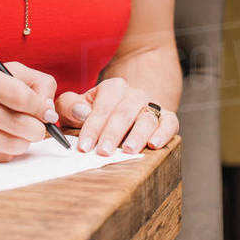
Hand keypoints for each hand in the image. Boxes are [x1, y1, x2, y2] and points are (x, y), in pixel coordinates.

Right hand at [0, 61, 57, 161]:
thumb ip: (28, 82)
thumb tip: (49, 108)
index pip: (21, 97)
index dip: (41, 107)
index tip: (48, 112)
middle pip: (21, 125)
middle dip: (38, 128)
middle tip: (37, 125)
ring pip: (13, 145)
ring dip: (24, 141)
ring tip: (18, 131)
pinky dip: (7, 150)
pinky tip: (0, 138)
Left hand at [55, 77, 177, 154]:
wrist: (126, 109)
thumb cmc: (96, 113)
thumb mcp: (78, 106)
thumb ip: (70, 106)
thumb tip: (81, 113)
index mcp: (112, 88)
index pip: (102, 107)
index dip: (92, 127)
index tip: (84, 146)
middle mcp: (133, 94)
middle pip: (123, 112)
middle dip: (112, 133)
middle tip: (103, 151)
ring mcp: (151, 105)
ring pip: (146, 118)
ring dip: (137, 134)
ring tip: (129, 150)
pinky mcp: (166, 118)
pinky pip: (169, 122)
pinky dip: (164, 133)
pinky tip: (155, 144)